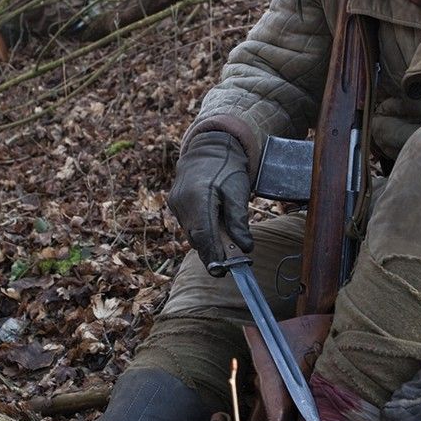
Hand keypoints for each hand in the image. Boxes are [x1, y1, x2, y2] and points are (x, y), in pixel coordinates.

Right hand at [167, 131, 252, 268]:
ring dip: (207, 242)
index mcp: (198, 196)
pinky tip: (214, 229)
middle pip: (196, 237)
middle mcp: (182, 202)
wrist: (208, 148)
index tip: (222, 271)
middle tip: (228, 266)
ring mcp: (175, 203)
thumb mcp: (238, 192)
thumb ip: (239, 220)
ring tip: (224, 246)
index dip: (213, 255)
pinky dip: (201, 231)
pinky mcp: (175, 204)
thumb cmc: (227, 168)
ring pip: (192, 232)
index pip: (204, 234)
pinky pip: (188, 224)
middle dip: (211, 253)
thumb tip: (245, 247)